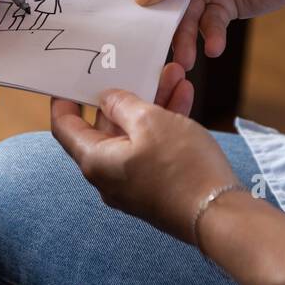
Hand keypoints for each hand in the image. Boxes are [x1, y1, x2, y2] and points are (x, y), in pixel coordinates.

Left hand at [49, 63, 235, 243]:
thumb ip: (122, 104)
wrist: (220, 215)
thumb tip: (107, 99)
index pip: (65, 127)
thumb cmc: (181, 167)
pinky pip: (154, 149)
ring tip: (173, 75)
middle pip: (106, 128)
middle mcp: (108, 176)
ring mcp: (133, 184)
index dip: (64, 101)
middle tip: (137, 68)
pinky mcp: (157, 187)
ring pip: (136, 135)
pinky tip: (184, 96)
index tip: (69, 80)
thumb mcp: (150, 121)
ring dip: (152, 104)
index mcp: (94, 160)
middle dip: (125, 95)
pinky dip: (166, 124)